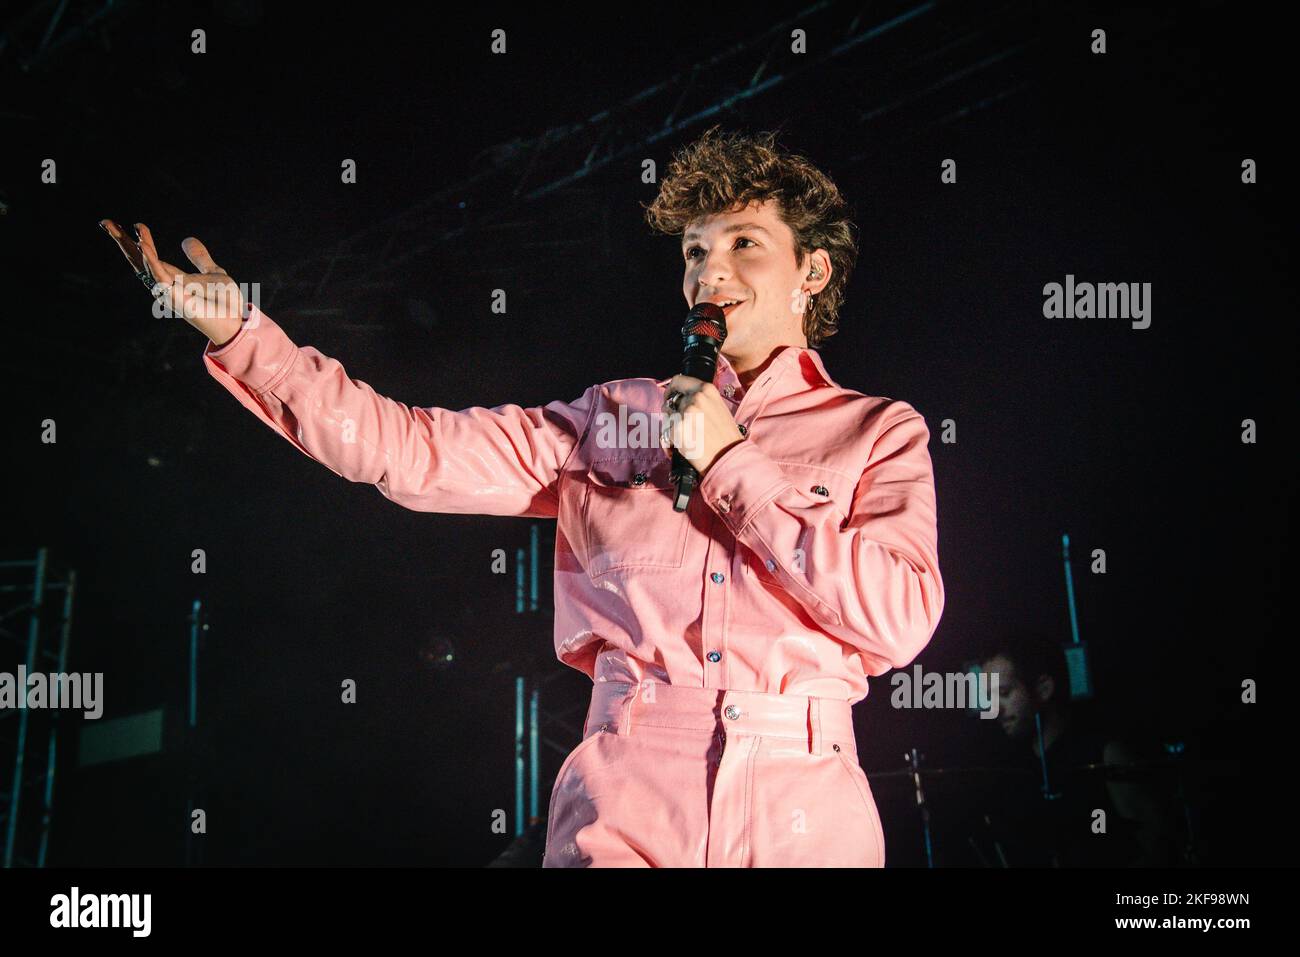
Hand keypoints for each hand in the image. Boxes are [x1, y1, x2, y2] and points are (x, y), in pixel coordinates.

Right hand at [99, 220, 245, 345]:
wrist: (237, 320)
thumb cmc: (224, 302)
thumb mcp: (213, 272)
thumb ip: (199, 258)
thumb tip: (186, 239)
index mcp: (172, 278)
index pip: (150, 255)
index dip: (140, 239)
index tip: (136, 223)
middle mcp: (166, 285)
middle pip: (138, 261)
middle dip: (122, 242)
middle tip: (105, 222)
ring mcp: (169, 291)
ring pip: (145, 265)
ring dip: (131, 246)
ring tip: (116, 228)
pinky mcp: (177, 297)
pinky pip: (160, 276)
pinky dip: (151, 260)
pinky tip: (143, 245)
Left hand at [660, 375, 744, 475]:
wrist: (729, 457)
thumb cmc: (725, 436)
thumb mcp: (717, 407)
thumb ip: (700, 399)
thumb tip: (680, 397)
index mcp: (706, 389)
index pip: (678, 380)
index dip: (672, 390)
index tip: (671, 399)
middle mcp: (695, 397)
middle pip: (670, 400)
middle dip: (672, 412)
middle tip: (682, 425)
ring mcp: (685, 413)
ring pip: (667, 416)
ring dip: (672, 425)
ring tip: (687, 436)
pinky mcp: (677, 429)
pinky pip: (666, 432)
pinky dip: (671, 440)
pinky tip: (685, 445)